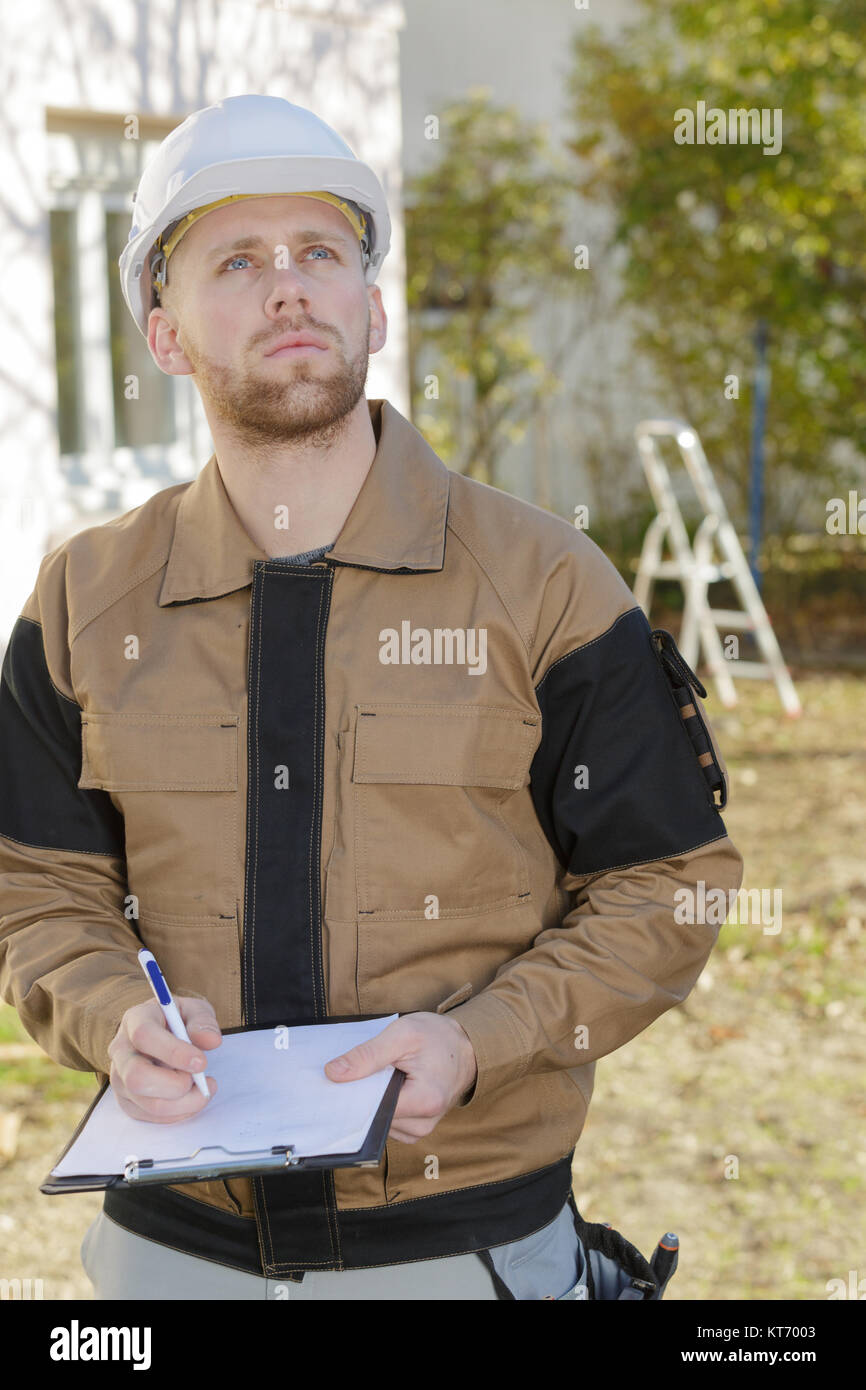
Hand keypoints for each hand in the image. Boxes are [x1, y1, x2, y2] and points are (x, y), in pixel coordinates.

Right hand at [108, 996, 221, 1122]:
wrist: (162, 1034)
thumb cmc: (177, 1021)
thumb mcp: (193, 1010)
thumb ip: (203, 1021)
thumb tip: (211, 1041)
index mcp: (135, 1020)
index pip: (144, 1036)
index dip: (173, 1052)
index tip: (201, 1062)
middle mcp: (121, 1050)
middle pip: (137, 1077)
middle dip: (175, 1085)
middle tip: (201, 1079)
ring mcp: (120, 1078)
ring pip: (146, 1102)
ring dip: (183, 1103)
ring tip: (203, 1090)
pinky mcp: (126, 1100)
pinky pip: (150, 1116)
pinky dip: (178, 1113)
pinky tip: (191, 1099)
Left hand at [323, 1012, 476, 1143]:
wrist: (465, 1045)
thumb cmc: (438, 1037)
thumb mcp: (402, 1034)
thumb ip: (367, 1055)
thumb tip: (333, 1073)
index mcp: (424, 1101)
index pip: (373, 1109)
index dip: (351, 1095)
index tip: (335, 1081)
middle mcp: (424, 1123)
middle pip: (374, 1119)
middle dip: (360, 1097)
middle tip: (354, 1071)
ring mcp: (422, 1128)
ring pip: (378, 1123)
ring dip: (371, 1101)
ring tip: (377, 1075)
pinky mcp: (417, 1127)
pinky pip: (388, 1122)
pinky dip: (380, 1106)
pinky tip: (384, 1086)